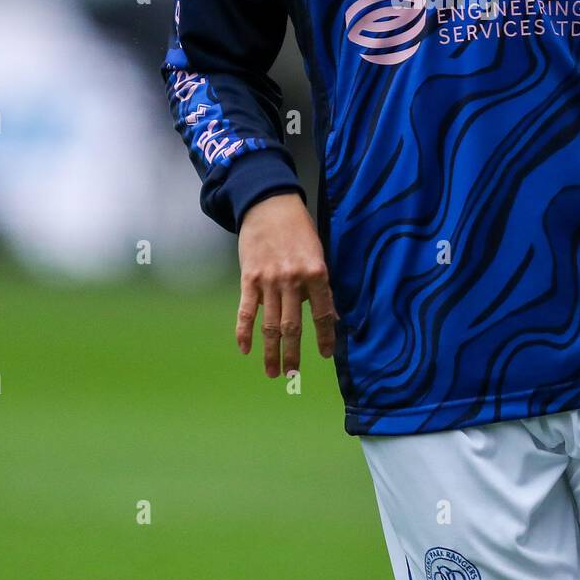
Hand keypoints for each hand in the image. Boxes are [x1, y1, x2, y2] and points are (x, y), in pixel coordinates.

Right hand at [236, 192, 337, 377]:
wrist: (269, 204)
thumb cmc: (299, 230)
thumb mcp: (319, 253)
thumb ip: (323, 286)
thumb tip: (334, 316)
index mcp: (317, 273)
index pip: (324, 314)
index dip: (326, 337)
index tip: (325, 355)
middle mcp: (294, 280)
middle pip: (293, 326)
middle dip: (293, 354)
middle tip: (293, 375)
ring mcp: (270, 280)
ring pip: (270, 325)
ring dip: (270, 352)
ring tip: (273, 372)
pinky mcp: (249, 278)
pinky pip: (247, 311)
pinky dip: (244, 332)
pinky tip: (246, 349)